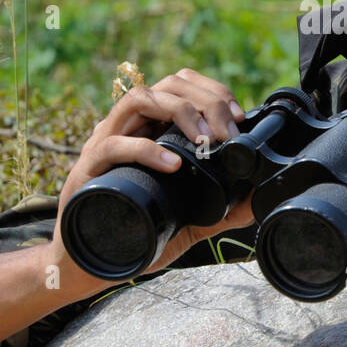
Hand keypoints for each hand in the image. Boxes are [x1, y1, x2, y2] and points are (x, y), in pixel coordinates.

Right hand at [51, 68, 254, 294]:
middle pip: (167, 85)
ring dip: (179, 111)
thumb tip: (258, 200)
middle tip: (227, 132)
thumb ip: (223, 210)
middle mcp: (128, 126)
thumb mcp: (189, 218)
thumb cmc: (137, 231)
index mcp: (151, 128)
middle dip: (205, 101)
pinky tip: (172, 164)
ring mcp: (105, 141)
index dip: (214, 92)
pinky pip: (113, 144)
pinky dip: (146, 149)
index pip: (182, 85)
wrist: (90, 261)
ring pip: (139, 99)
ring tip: (204, 140)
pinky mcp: (88, 167)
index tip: (238, 119)